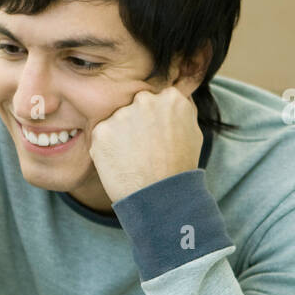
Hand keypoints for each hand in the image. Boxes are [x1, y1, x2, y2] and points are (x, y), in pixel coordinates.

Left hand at [88, 86, 201, 202]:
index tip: (155, 135)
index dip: (154, 119)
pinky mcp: (101, 131)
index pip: (156, 99)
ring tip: (132, 159)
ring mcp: (121, 114)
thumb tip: (171, 97)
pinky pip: (102, 137)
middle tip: (142, 149)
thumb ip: (180, 111)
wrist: (160, 197)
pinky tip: (120, 163)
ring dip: (120, 136)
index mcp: (170, 98)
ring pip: (117, 121)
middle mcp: (145, 100)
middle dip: (135, 123)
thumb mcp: (193, 132)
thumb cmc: (180, 167)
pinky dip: (107, 149)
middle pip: (134, 106)